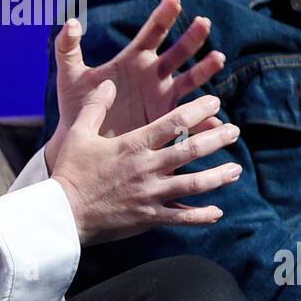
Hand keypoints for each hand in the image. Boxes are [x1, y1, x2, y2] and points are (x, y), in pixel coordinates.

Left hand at [44, 0, 224, 170]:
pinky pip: (189, 119)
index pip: (152, 32)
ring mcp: (162, 97)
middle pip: (178, 52)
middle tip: (203, 23)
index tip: (173, 0)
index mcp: (134, 59)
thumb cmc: (76, 104)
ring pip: (190, 80)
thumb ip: (67, 48)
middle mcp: (153, 74)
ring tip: (217, 58)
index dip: (163, 16)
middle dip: (191, 37)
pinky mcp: (166, 120)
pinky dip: (203, 119)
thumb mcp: (70, 75)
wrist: (82, 138)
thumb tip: (71, 21)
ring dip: (204, 69)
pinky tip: (215, 118)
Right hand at [49, 81, 242, 245]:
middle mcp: (147, 168)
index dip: (197, 110)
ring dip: (218, 176)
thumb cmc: (70, 172)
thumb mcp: (78, 133)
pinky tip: (218, 211)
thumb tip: (109, 83)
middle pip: (191, 150)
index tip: (215, 102)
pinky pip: (182, 217)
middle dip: (217, 140)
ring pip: (194, 184)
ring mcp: (151, 195)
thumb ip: (96, 107)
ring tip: (236, 169)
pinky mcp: (149, 217)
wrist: (63, 214)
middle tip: (235, 132)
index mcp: (133, 145)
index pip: (172, 122)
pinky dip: (202, 215)